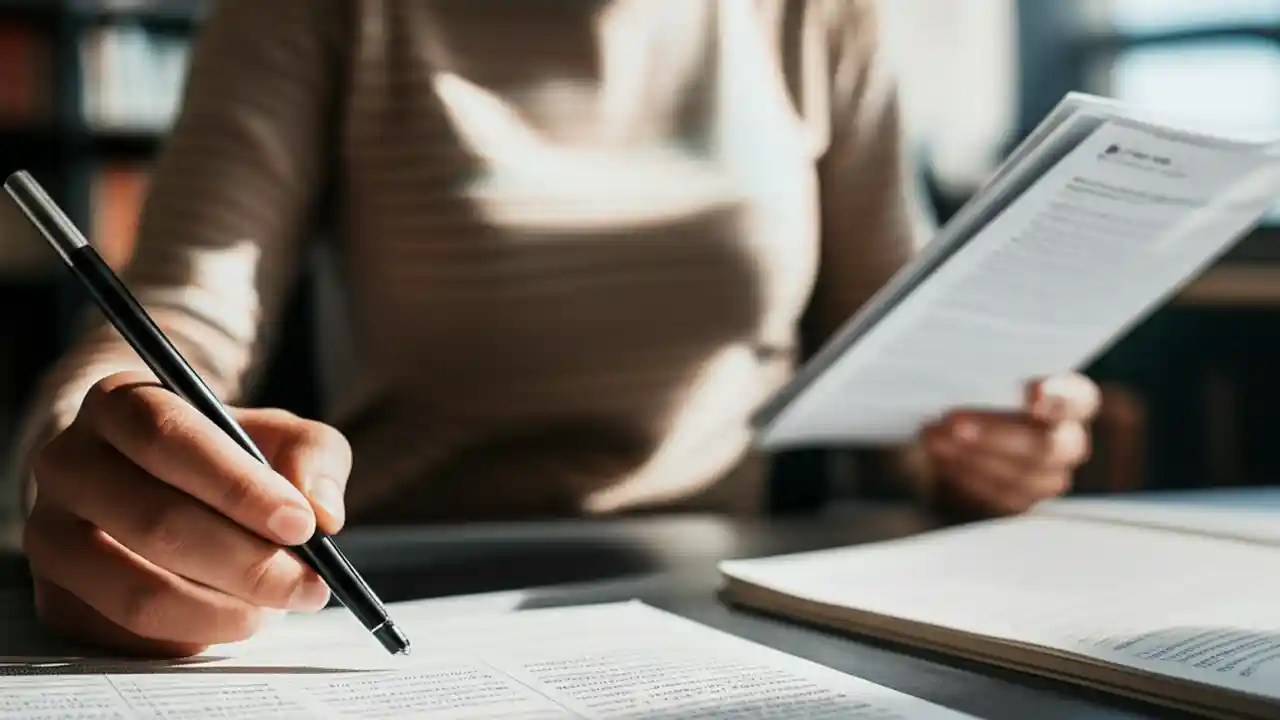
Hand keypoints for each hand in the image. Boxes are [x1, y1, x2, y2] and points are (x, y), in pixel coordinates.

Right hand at [23, 371, 351, 656]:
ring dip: (223, 610)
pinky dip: (194, 637)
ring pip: (138, 593)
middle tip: (308, 584)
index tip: (300, 525)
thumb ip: (313, 458)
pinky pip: (126, 637)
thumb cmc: (225, 458)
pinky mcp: (54, 598)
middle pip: (155, 522)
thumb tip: (323, 514)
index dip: (238, 486)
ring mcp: (50, 535)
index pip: (168, 437)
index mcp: (120, 403)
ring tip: (274, 606)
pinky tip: (231, 617)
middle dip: (248, 563)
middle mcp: (68, 464)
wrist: (155, 485)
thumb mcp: (280, 437)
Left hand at [922, 374, 1099, 516]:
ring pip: (1022, 476)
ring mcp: (1050, 477)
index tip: (1031, 393)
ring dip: (973, 457)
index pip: (1078, 399)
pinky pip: (1001, 496)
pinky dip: (968, 476)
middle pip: (1046, 446)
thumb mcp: (981, 378)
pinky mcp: (1022, 501)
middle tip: (954, 423)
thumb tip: (956, 390)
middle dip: (996, 435)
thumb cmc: (977, 396)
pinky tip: (942, 460)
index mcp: (1073, 402)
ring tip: (934, 440)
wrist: (958, 437)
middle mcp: (1069, 442)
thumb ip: (985, 377)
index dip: (1058, 397)